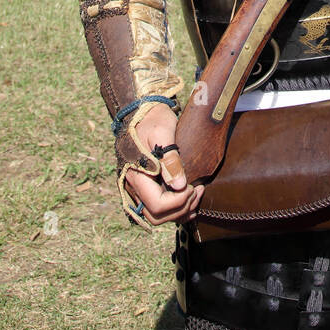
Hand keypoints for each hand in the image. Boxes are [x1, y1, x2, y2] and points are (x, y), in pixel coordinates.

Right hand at [123, 105, 203, 225]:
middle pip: (156, 216)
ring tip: (195, 194)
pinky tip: (187, 199)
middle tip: (197, 190)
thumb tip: (179, 185)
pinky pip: (155, 208)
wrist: (140, 112)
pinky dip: (172, 209)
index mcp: (136, 175)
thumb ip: (170, 159)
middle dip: (180, 208)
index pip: (157, 205)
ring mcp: (136, 188)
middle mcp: (132, 186)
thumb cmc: (152, 120)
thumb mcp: (162, 132)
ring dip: (178, 211)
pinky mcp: (143, 186)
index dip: (179, 201)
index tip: (193, 186)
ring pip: (156, 216)